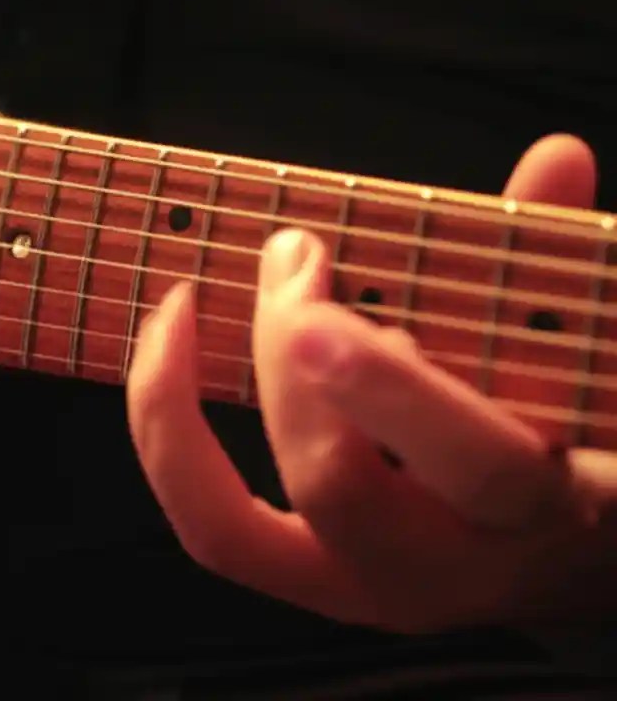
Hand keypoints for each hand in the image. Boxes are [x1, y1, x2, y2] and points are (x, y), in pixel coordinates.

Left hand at [127, 134, 616, 633]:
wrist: (585, 562)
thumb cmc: (588, 443)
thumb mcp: (593, 362)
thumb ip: (563, 269)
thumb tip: (556, 159)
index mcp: (546, 512)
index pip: (480, 467)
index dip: (396, 389)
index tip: (328, 305)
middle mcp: (446, 574)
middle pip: (334, 488)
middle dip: (283, 365)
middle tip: (288, 256)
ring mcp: (361, 589)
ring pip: (230, 533)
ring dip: (180, 418)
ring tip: (178, 311)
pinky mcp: (306, 581)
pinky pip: (214, 526)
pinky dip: (171, 444)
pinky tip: (173, 355)